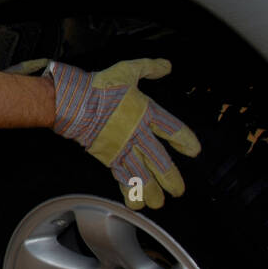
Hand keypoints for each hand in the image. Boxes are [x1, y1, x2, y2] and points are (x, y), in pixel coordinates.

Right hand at [46, 58, 201, 209]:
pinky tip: (134, 202)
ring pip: (142, 174)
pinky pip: (121, 176)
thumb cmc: (99, 87)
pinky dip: (129, 190)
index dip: (185, 140)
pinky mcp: (107, 156)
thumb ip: (149, 68)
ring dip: (151, 189)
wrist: (73, 102)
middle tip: (178, 190)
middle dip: (170, 177)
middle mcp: (137, 134)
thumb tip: (166, 66)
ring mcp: (122, 147)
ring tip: (159, 202)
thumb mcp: (127, 71)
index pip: (172, 129)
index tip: (193, 151)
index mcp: (146, 113)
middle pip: (159, 160)